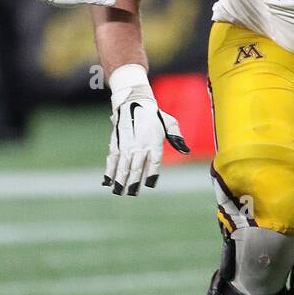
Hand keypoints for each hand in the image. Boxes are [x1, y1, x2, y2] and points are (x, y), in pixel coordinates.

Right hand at [103, 64, 188, 194]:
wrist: (134, 101)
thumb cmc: (154, 116)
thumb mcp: (170, 123)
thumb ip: (177, 138)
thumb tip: (186, 151)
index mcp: (154, 142)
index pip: (153, 162)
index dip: (151, 173)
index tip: (149, 184)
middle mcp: (139, 145)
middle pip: (136, 166)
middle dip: (133, 182)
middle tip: (132, 193)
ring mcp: (126, 145)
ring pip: (122, 165)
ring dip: (119, 179)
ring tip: (118, 191)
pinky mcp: (116, 143)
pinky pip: (112, 159)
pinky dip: (109, 170)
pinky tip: (107, 181)